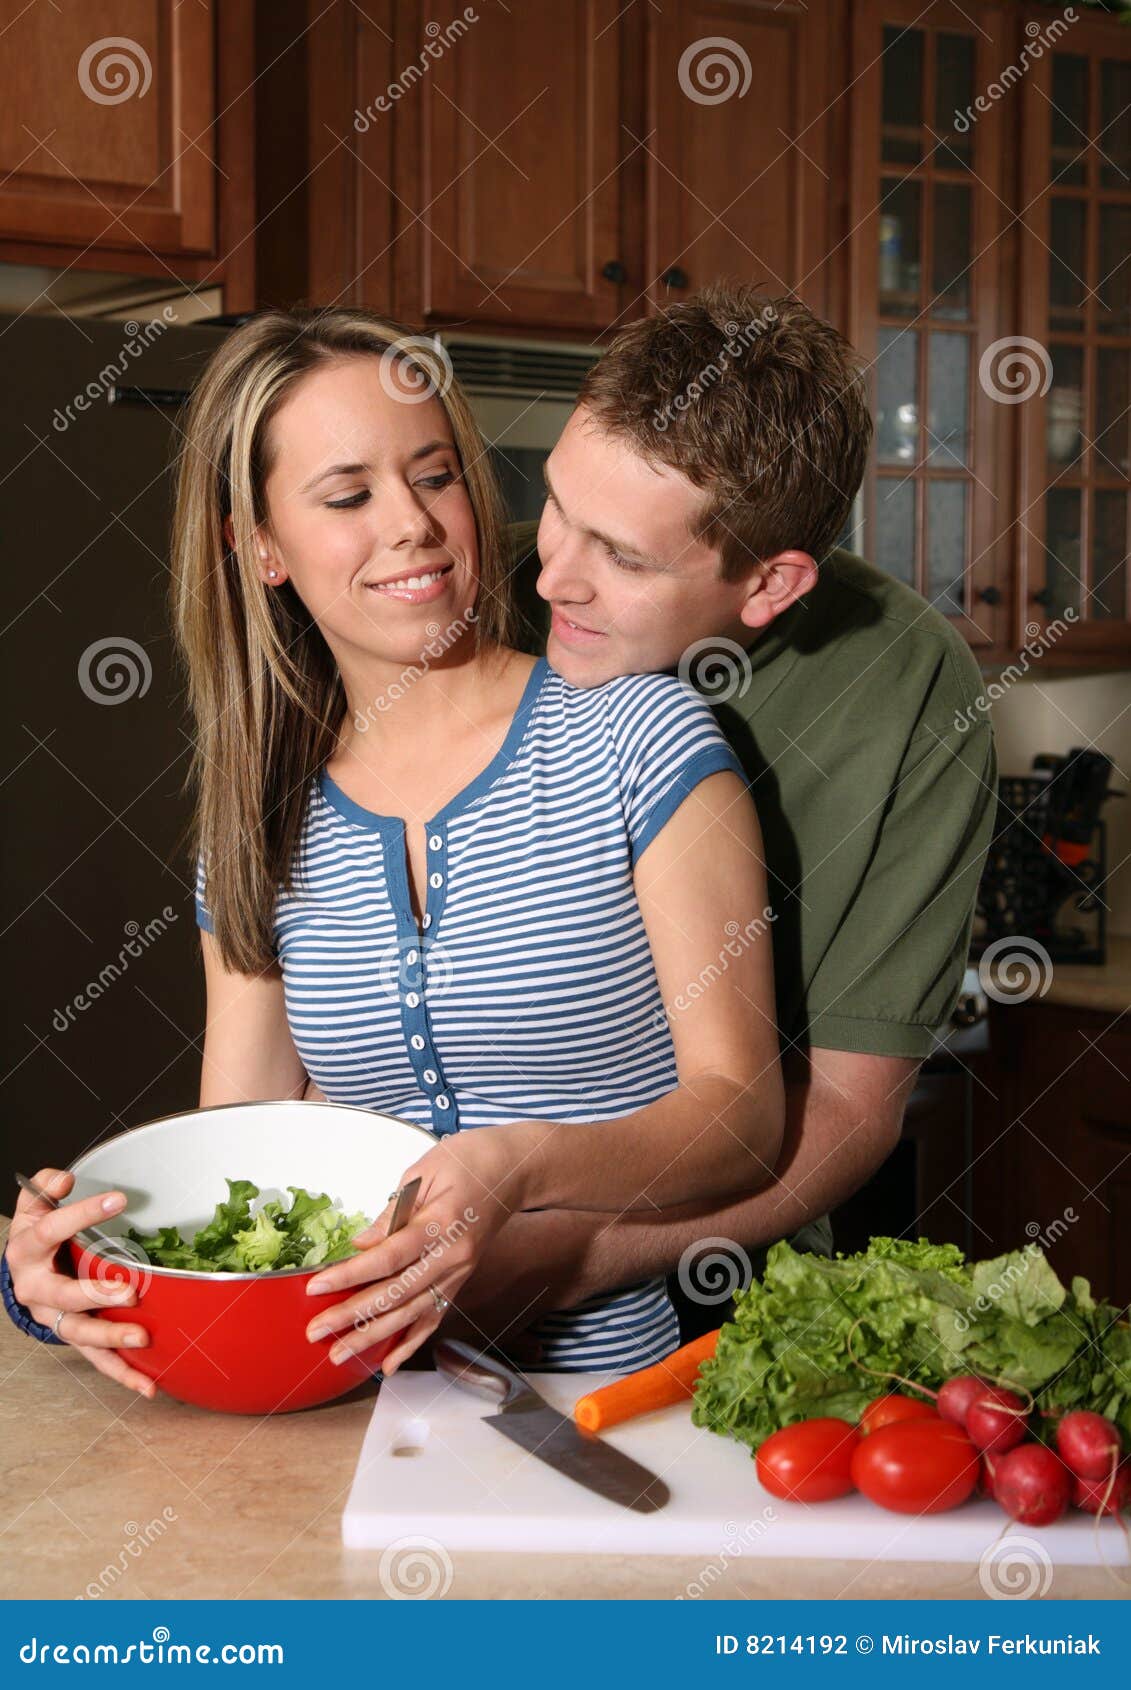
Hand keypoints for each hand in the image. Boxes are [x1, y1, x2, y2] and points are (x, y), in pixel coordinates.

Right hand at [6, 1167, 154, 1398]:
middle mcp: (36, 1289)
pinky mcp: (73, 1335)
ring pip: (79, 1333)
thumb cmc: (36, 1231)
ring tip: (142, 1338)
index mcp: (26, 1250)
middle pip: (63, 1296)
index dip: (82, 1214)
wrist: (22, 1269)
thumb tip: (64, 1180)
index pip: (51, 1230)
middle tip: (129, 1290)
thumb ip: (45, 1186)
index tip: (119, 1199)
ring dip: (111, 1337)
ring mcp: (54, 1317)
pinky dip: (122, 1374)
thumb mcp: (33, 1204)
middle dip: (95, 1294)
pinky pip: (97, 1359)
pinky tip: (149, 1386)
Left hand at [303, 1128, 522, 1374]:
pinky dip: (411, 1343)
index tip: (317, 1287)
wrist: (514, 1170)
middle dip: (352, 1316)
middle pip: (396, 1293)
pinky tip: (388, 1363)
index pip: (388, 1256)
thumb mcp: (423, 1172)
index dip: (351, 1275)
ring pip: (412, 1314)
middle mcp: (452, 1256)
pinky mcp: (461, 1280)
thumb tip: (361, 1245)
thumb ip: (391, 1214)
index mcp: (441, 1224)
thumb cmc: (468, 1160)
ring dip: (374, 1337)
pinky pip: (434, 1317)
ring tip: (339, 1353)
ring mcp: (459, 1273)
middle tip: (316, 1331)